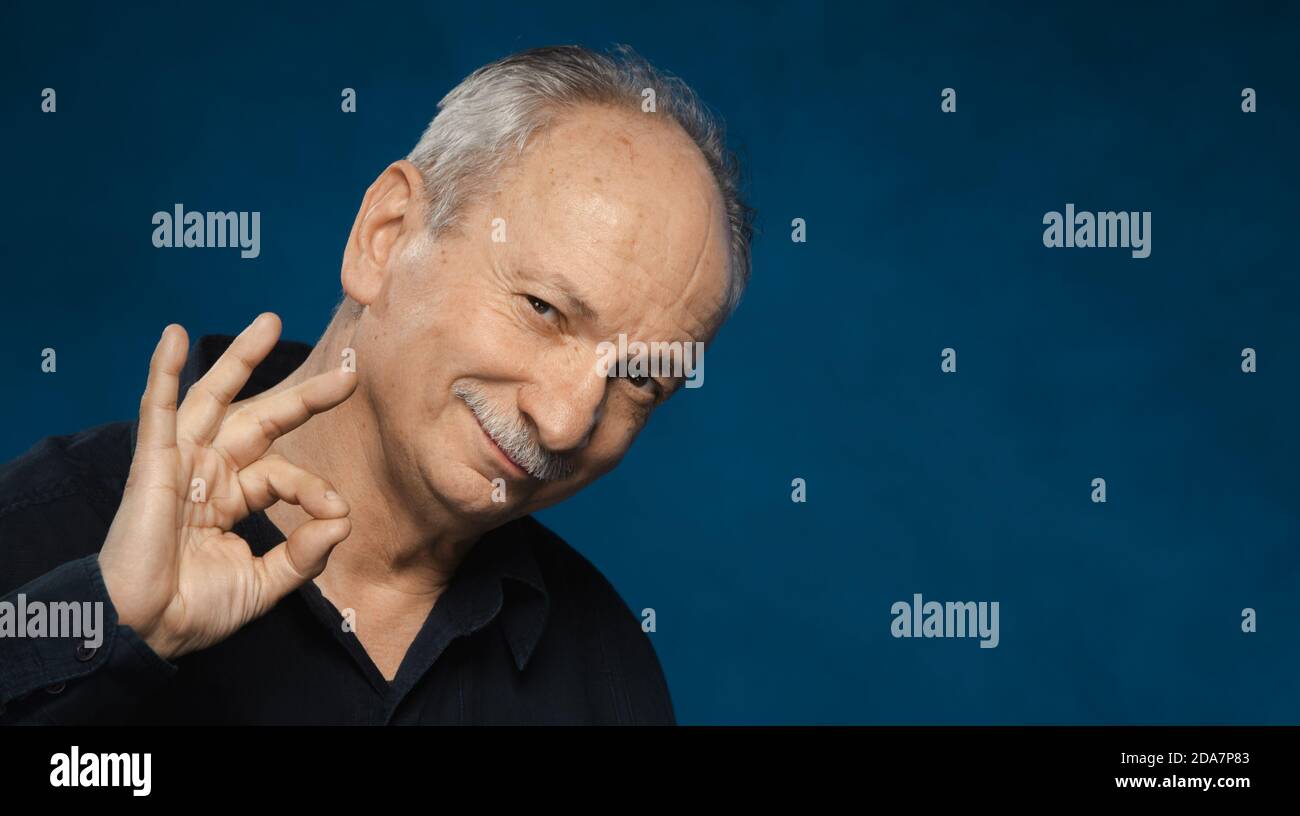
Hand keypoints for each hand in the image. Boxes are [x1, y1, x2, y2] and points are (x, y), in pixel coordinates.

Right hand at [98, 313, 356, 659]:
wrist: (146, 629)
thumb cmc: (195, 609)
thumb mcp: (265, 583)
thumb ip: (304, 555)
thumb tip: (342, 521)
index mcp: (231, 498)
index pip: (284, 476)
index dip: (315, 490)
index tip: (337, 513)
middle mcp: (208, 474)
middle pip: (260, 420)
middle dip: (303, 397)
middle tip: (348, 375)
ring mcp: (181, 464)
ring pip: (213, 399)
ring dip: (240, 359)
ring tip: (270, 323)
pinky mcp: (153, 464)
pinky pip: (157, 410)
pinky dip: (162, 371)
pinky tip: (173, 336)